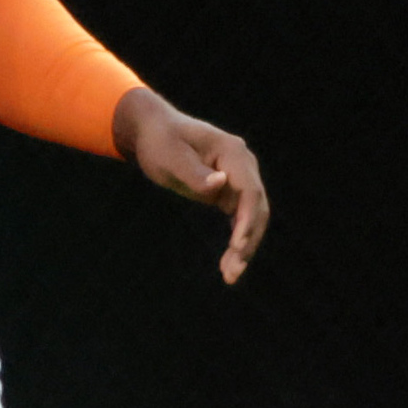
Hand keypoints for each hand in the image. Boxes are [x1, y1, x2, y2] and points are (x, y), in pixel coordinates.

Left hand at [112, 88, 268, 285]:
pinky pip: (240, 220)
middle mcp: (242, 165)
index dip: (247, 220)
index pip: (250, 191)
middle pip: (256, 208)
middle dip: (248, 241)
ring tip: (230, 275)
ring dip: (244, 246)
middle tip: (232, 272)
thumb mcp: (169, 156)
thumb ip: (193, 172)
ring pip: (252, 218)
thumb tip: (222, 183)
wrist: (151, 131)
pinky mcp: (229, 192)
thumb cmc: (159, 140)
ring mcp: (238, 179)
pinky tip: (229, 264)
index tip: (237, 246)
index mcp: (232, 152)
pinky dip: (237, 240)